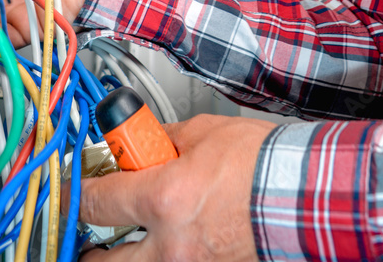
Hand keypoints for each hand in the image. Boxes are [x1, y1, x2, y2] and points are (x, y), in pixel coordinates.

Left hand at [63, 113, 278, 261]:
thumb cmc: (260, 163)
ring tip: (130, 245)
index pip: (98, 202)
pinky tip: (178, 240)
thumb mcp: (203, 133)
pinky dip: (167, 256)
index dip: (81, 192)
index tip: (79, 188)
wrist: (302, 192)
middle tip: (92, 234)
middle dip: (92, 249)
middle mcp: (171, 246)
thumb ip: (165, 140)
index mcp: (163, 200)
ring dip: (129, 258)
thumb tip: (143, 143)